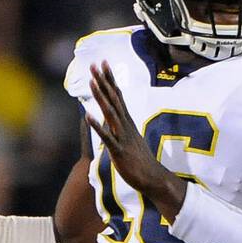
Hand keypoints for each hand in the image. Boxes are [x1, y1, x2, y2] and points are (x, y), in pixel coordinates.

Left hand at [86, 62, 182, 218]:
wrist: (153, 179)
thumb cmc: (140, 161)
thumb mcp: (130, 139)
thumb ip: (122, 127)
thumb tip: (116, 118)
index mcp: (127, 122)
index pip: (118, 96)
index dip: (110, 79)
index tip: (103, 63)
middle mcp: (125, 126)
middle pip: (113, 99)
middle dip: (103, 82)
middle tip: (94, 64)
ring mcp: (123, 137)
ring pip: (110, 114)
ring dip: (101, 98)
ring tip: (91, 83)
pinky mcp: (119, 151)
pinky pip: (107, 137)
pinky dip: (97, 127)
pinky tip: (88, 116)